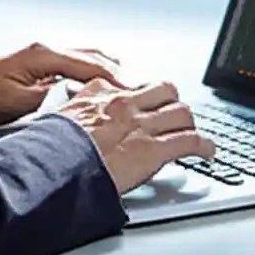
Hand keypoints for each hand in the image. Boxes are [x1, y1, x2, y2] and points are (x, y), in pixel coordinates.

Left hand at [0, 42, 125, 126]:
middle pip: (98, 56)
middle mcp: (48, 47)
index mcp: (45, 53)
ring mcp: (44, 51)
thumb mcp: (17, 101)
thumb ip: (52, 99)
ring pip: (88, 57)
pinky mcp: (39, 61)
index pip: (94, 65)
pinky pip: (76, 62)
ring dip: (108, 71)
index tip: (137, 91)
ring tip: (126, 89)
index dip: (119, 80)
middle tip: (141, 90)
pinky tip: (98, 86)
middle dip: (121, 73)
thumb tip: (80, 102)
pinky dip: (94, 72)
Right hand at [58, 78, 215, 193]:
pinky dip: (205, 147)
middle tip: (173, 114)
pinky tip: (208, 153)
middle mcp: (125, 104)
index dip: (142, 95)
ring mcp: (142, 125)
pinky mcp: (154, 149)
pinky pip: (190, 142)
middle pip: (165, 89)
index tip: (144, 103)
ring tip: (192, 133)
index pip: (130, 84)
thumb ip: (67, 114)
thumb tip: (62, 121)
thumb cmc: (46, 152)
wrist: (48, 170)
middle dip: (172, 102)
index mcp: (99, 95)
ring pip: (182, 112)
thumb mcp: (51, 121)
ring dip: (189, 124)